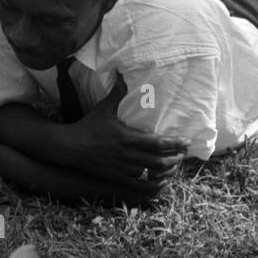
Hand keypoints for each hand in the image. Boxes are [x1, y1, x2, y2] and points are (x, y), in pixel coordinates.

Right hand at [64, 77, 188, 186]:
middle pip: (159, 162)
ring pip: (151, 174)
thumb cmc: (89, 126)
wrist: (70, 147)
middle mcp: (127, 155)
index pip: (157, 143)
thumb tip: (121, 73)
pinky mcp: (117, 176)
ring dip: (166, 171)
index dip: (174, 144)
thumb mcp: (104, 108)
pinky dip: (153, 182)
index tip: (186, 141)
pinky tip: (160, 179)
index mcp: (126, 138)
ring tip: (174, 165)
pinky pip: (140, 184)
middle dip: (175, 159)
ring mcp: (122, 168)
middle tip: (182, 154)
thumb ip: (117, 93)